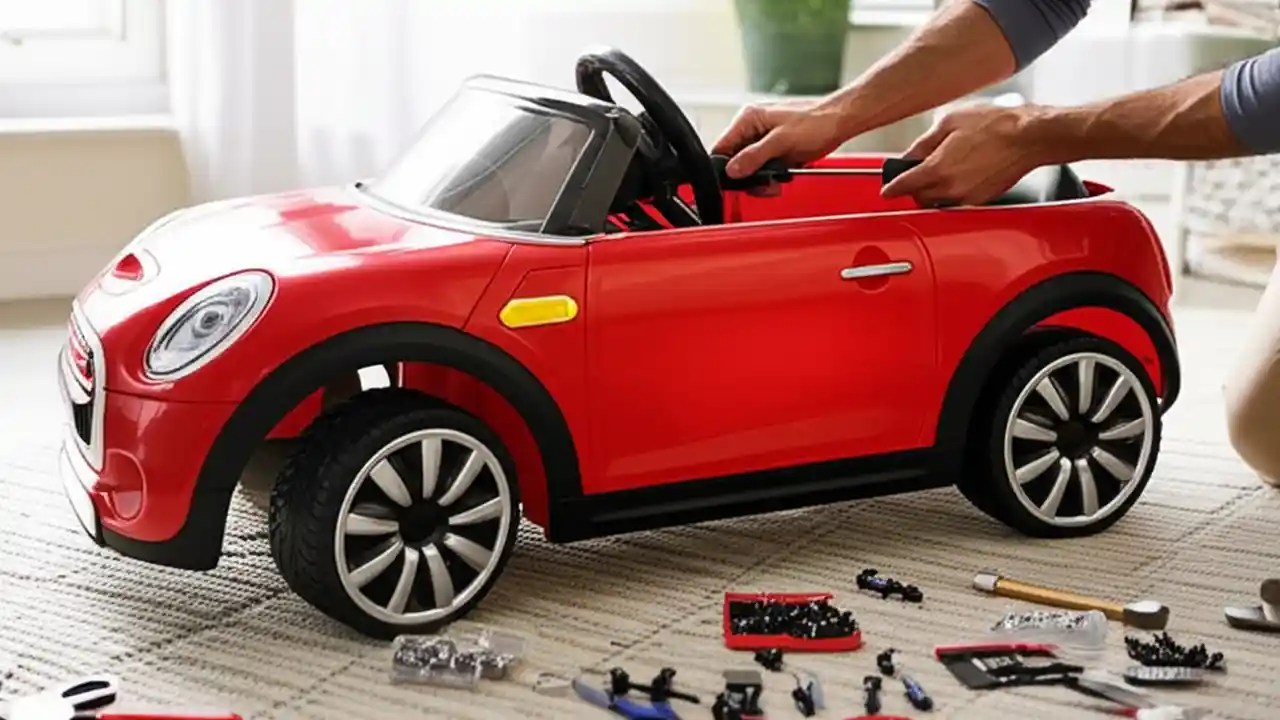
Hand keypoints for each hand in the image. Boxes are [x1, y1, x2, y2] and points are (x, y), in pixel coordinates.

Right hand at [711, 98, 850, 179]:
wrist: (840, 122)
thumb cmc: (817, 122)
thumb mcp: (781, 141)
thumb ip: (754, 156)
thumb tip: (733, 170)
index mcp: (749, 118)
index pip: (722, 147)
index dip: (726, 167)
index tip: (736, 180)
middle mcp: (754, 128)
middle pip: (736, 160)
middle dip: (748, 176)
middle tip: (763, 182)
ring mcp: (765, 140)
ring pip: (750, 167)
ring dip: (761, 179)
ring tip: (776, 180)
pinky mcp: (776, 150)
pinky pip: (765, 169)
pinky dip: (771, 177)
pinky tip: (782, 176)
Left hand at [881, 103, 1055, 205]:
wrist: (1028, 137)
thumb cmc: (996, 125)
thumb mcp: (950, 122)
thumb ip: (924, 142)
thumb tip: (910, 155)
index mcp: (938, 168)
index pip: (904, 185)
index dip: (891, 188)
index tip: (886, 190)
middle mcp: (951, 188)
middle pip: (919, 198)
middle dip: (913, 189)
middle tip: (916, 174)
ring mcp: (967, 197)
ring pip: (937, 203)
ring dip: (932, 192)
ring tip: (941, 171)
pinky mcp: (981, 200)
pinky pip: (956, 202)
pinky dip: (951, 193)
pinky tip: (960, 174)